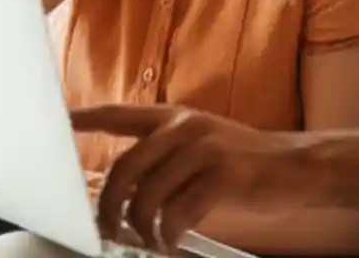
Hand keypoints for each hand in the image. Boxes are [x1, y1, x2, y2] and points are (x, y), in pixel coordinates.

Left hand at [72, 105, 315, 254]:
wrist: (298, 166)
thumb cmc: (246, 163)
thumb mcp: (204, 143)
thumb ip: (167, 154)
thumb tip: (123, 188)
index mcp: (175, 118)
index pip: (118, 114)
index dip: (85, 119)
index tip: (61, 124)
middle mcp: (184, 128)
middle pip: (124, 168)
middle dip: (109, 207)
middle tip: (109, 230)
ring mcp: (203, 150)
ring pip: (147, 196)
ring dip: (142, 229)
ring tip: (151, 241)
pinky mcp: (221, 177)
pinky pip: (176, 214)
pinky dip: (167, 236)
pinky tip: (172, 243)